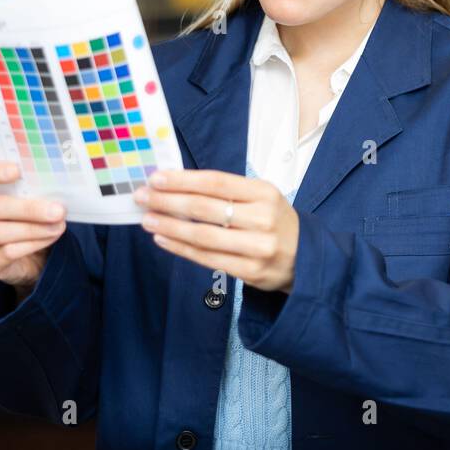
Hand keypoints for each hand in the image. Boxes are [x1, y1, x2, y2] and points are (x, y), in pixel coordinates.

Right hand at [0, 160, 66, 293]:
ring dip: (33, 229)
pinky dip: (32, 244)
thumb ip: (37, 190)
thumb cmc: (31, 219)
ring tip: (58, 226)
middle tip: (57, 211)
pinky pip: (7, 252)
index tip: (17, 170)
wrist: (35, 256)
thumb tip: (59, 183)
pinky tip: (49, 239)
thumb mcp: (33, 200)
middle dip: (28, 209)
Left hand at [132, 169, 299, 292]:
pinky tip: (163, 240)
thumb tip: (176, 186)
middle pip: (205, 208)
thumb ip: (226, 192)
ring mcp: (258, 247)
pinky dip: (181, 248)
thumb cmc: (275, 222)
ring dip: (169, 227)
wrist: (306, 258)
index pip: (216, 183)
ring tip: (148, 219)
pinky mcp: (251, 271)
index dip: (182, 180)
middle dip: (168, 201)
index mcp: (265, 193)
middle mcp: (263, 219)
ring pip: (203, 235)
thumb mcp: (261, 198)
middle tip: (143, 197)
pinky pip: (207, 259)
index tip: (156, 178)